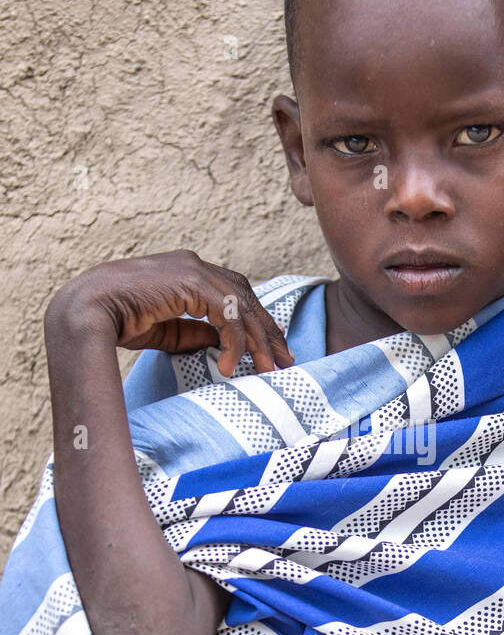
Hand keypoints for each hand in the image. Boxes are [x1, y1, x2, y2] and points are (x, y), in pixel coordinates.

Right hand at [44, 249, 294, 374]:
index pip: (237, 293)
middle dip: (267, 331)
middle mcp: (196, 265)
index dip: (257, 321)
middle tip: (284, 361)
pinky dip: (234, 340)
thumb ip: (196, 333)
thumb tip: (224, 345)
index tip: (272, 349)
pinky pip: (227, 313)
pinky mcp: (190, 282)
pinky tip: (231, 365)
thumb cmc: (118, 321)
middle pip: (247, 296)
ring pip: (243, 305)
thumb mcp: (167, 332)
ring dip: (258, 339)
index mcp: (190, 272)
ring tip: (268, 368)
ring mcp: (193, 269)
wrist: (87, 310)